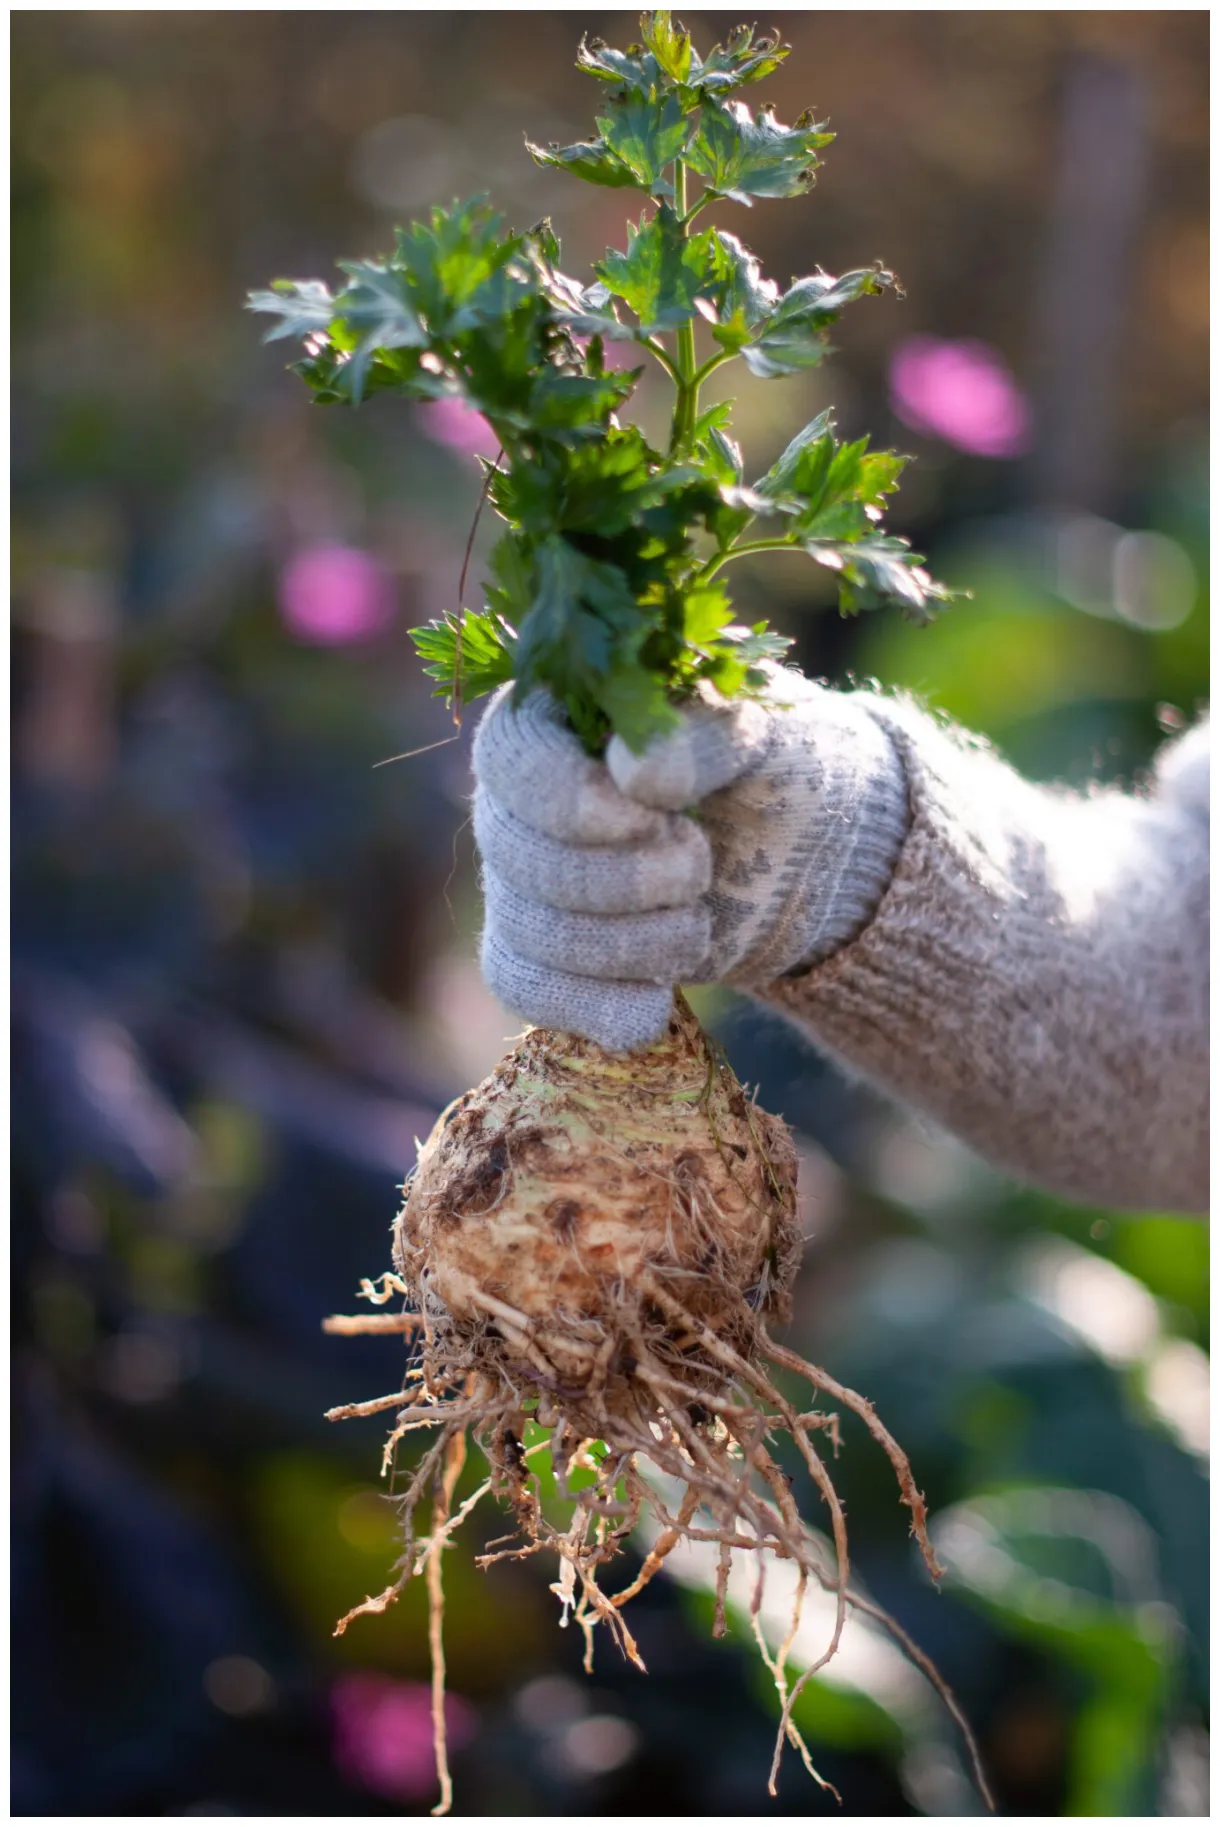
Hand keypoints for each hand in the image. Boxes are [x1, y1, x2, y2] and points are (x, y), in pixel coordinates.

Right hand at [472, 671, 909, 1050]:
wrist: (807, 856)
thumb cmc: (778, 767)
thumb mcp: (764, 732)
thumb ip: (705, 733)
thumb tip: (634, 773)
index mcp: (560, 714)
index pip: (512, 753)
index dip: (568, 799)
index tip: (650, 820)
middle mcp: (520, 797)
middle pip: (519, 854)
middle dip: (620, 881)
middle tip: (700, 867)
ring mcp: (523, 879)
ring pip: (527, 929)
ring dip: (624, 945)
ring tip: (698, 928)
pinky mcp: (544, 952)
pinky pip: (527, 987)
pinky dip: (592, 1004)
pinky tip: (653, 1006)